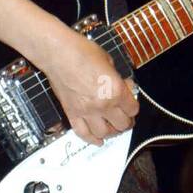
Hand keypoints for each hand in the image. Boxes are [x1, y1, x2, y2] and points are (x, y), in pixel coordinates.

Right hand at [38, 27, 139, 145]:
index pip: (132, 109)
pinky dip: (92, 139)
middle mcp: (102, 104)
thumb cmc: (83, 52)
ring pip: (104, 133)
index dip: (134, 108)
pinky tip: (98, 140)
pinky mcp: (72, 114)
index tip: (132, 106)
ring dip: (111, 132)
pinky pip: (83, 133)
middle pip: (121, 125)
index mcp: (115, 90)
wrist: (59, 53)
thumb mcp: (110, 62)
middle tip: (126, 119)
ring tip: (113, 128)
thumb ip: (119, 79)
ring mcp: (86, 111)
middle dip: (126, 122)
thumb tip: (125, 87)